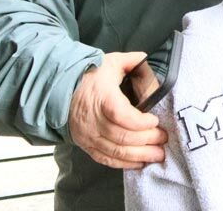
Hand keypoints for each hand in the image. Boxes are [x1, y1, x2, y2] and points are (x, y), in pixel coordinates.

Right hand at [68, 51, 167, 168]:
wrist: (59, 91)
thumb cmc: (88, 77)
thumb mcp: (110, 62)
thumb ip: (132, 60)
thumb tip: (146, 58)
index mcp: (101, 98)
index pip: (121, 115)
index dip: (140, 122)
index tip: (155, 120)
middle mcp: (93, 120)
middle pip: (122, 136)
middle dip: (147, 140)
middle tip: (163, 138)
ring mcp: (89, 135)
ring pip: (116, 151)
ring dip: (140, 155)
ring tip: (158, 154)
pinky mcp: (87, 145)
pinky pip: (106, 159)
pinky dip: (124, 163)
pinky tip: (139, 162)